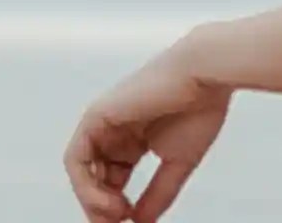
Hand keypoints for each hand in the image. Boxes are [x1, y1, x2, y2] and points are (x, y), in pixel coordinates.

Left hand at [63, 38, 231, 222]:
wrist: (204, 74)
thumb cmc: (199, 107)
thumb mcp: (178, 162)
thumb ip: (158, 193)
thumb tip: (141, 222)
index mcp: (135, 137)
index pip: (114, 179)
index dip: (117, 205)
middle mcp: (115, 130)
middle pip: (95, 177)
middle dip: (101, 207)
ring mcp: (103, 123)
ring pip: (83, 170)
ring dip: (92, 199)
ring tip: (114, 216)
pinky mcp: (96, 117)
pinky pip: (77, 158)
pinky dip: (86, 185)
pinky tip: (106, 201)